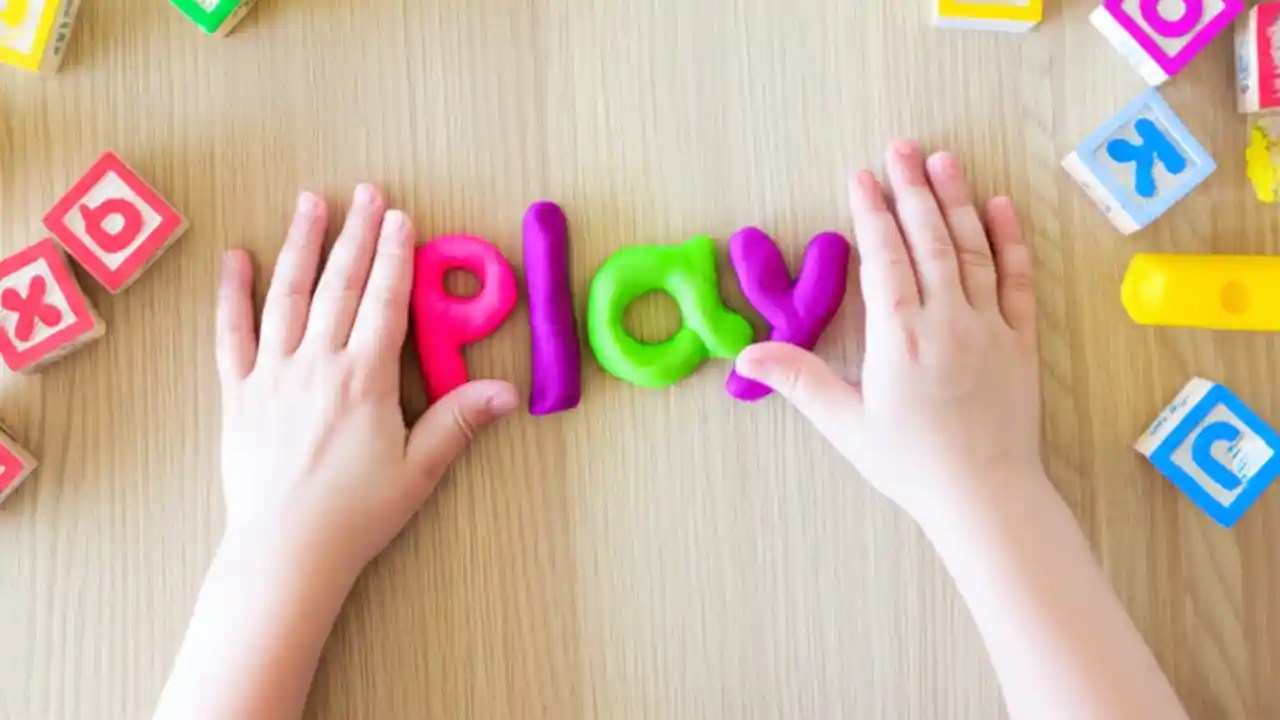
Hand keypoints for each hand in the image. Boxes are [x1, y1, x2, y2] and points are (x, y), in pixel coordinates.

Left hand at [215, 185, 517, 578]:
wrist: (286, 551)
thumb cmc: (356, 514)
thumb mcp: (419, 470)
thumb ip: (459, 421)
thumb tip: (507, 391)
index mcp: (364, 379)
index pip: (384, 302)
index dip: (395, 257)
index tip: (401, 218)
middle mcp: (317, 364)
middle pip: (340, 286)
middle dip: (356, 234)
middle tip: (366, 192)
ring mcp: (272, 375)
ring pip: (287, 296)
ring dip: (301, 246)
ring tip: (309, 203)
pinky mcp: (238, 394)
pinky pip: (230, 334)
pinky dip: (232, 294)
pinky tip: (235, 259)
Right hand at [735, 140, 1040, 517]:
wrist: (985, 496)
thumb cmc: (910, 464)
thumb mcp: (845, 423)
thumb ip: (799, 380)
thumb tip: (744, 357)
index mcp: (900, 338)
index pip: (884, 259)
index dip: (872, 214)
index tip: (862, 177)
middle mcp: (947, 321)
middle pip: (928, 240)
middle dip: (913, 189)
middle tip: (902, 147)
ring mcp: (990, 327)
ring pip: (971, 250)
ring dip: (956, 201)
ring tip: (944, 160)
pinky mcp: (1021, 340)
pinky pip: (1017, 279)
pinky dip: (1010, 240)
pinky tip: (999, 206)